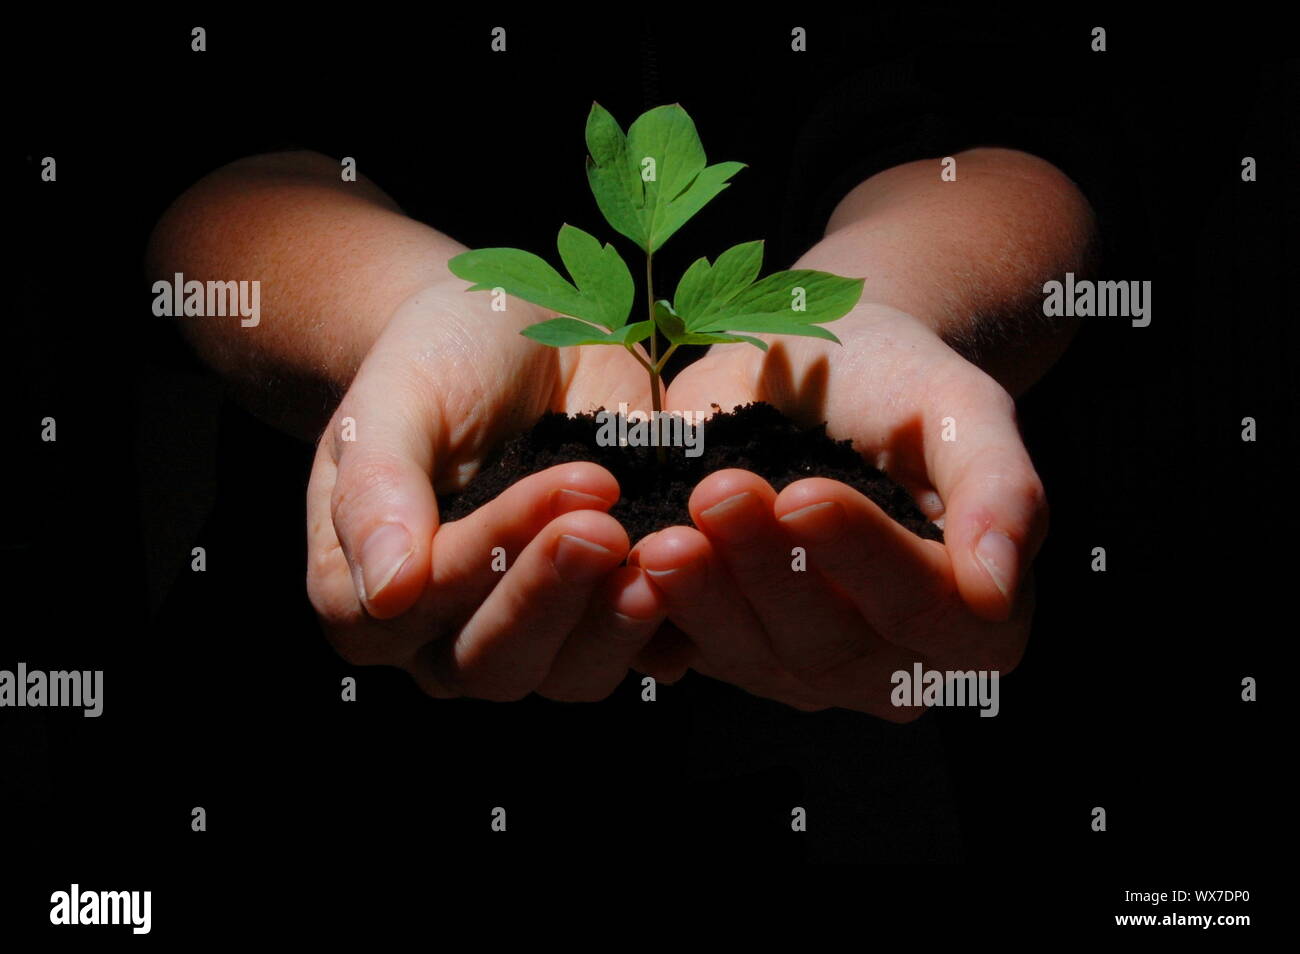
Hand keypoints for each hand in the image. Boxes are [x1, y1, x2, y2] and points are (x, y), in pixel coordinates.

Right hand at [307, 281, 667, 700]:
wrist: (515, 336)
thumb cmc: (437, 361)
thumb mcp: (393, 401)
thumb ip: (375, 490)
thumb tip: (387, 591)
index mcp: (366, 590)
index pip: (420, 608)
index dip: (486, 557)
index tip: (561, 488)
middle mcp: (444, 633)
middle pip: (493, 662)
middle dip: (553, 594)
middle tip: (606, 525)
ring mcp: (531, 630)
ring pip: (570, 676)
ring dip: (617, 625)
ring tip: (665, 556)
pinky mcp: (601, 614)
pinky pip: (641, 652)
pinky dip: (675, 625)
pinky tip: (708, 575)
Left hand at [629, 303, 1046, 717]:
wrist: (822, 370)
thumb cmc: (901, 384)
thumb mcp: (963, 409)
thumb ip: (1001, 488)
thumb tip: (997, 588)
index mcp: (971, 616)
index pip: (925, 608)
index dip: (866, 558)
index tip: (807, 495)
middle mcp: (893, 661)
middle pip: (831, 642)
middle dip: (770, 570)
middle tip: (719, 493)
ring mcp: (807, 667)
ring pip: (754, 656)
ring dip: (706, 598)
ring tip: (665, 536)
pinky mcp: (733, 652)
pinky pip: (692, 651)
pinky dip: (657, 616)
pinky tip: (629, 567)